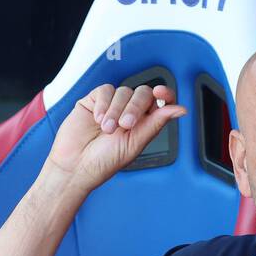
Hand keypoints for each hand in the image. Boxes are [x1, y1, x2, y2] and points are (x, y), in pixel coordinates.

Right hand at [44, 82, 186, 192]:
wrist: (75, 165)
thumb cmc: (104, 162)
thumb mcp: (135, 144)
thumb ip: (156, 124)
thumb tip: (180, 110)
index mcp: (143, 124)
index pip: (159, 102)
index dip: (164, 94)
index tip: (160, 94)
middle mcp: (129, 113)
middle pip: (142, 93)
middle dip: (135, 107)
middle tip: (125, 125)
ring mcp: (111, 105)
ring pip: (123, 91)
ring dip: (116, 110)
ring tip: (106, 129)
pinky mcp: (94, 100)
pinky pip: (105, 90)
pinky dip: (103, 104)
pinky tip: (97, 119)